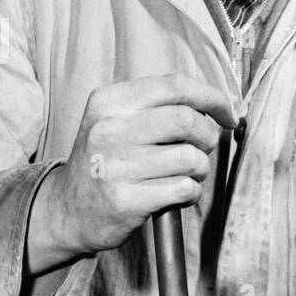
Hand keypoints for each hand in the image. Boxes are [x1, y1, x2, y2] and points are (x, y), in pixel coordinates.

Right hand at [27, 73, 235, 272]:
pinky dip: (191, 192)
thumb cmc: (106, 162)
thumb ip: (159, 106)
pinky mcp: (125, 200)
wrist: (68, 210)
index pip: (176, 85)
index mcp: (110, 102)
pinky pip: (184, 189)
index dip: (212, 97)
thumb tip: (215, 105)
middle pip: (187, 119)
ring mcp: (115, 166)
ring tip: (184, 174)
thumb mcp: (118, 121)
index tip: (227, 113)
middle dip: (208, 136)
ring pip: (190, 158)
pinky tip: (175, 194)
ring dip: (200, 169)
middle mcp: (108, 129)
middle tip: (202, 148)